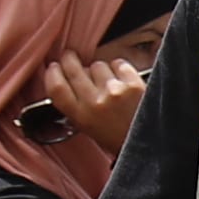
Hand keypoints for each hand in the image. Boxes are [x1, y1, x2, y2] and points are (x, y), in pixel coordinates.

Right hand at [25, 45, 156, 163]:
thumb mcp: (86, 127)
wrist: (147, 141)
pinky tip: (122, 81)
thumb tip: (63, 77)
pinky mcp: (133, 83)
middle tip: (72, 57)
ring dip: (100, 70)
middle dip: (70, 59)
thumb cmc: (116, 135)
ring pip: (97, 65)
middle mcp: (95, 103)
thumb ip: (74, 105)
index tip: (54, 66)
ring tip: (108, 84)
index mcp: (80, 117)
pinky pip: (118, 63)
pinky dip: (119, 69)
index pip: (56, 88)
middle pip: (73, 69)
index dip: (52, 73)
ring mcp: (114, 91)